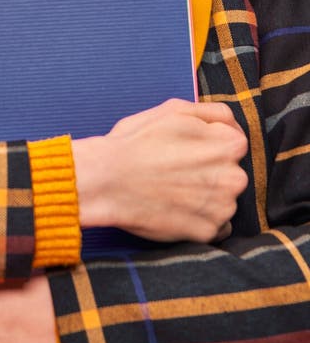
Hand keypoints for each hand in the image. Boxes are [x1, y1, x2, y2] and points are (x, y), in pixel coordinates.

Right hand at [72, 99, 247, 242]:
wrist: (107, 181)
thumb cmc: (136, 141)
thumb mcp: (174, 109)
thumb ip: (213, 112)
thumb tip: (232, 124)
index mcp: (229, 144)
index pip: (234, 142)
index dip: (208, 143)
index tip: (186, 148)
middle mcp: (234, 178)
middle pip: (230, 172)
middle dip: (209, 170)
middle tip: (176, 169)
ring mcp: (222, 208)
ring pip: (223, 199)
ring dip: (205, 195)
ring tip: (172, 189)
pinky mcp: (207, 233)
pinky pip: (215, 225)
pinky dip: (200, 218)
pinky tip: (176, 207)